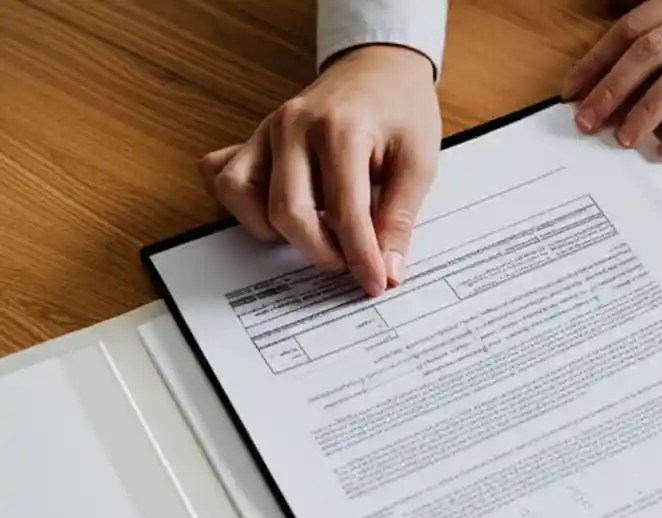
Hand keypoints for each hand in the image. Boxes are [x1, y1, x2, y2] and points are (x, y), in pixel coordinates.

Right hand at [199, 46, 441, 296]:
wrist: (379, 68)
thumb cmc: (401, 112)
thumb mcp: (419, 162)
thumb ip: (399, 219)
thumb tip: (385, 273)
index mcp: (340, 130)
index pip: (344, 214)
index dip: (360, 258)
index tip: (374, 285)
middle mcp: (292, 127)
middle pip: (287, 213)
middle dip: (321, 253)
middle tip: (350, 263)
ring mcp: (265, 131)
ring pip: (241, 197)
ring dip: (276, 231)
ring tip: (317, 232)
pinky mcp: (251, 138)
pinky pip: (222, 177)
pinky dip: (242, 205)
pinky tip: (277, 212)